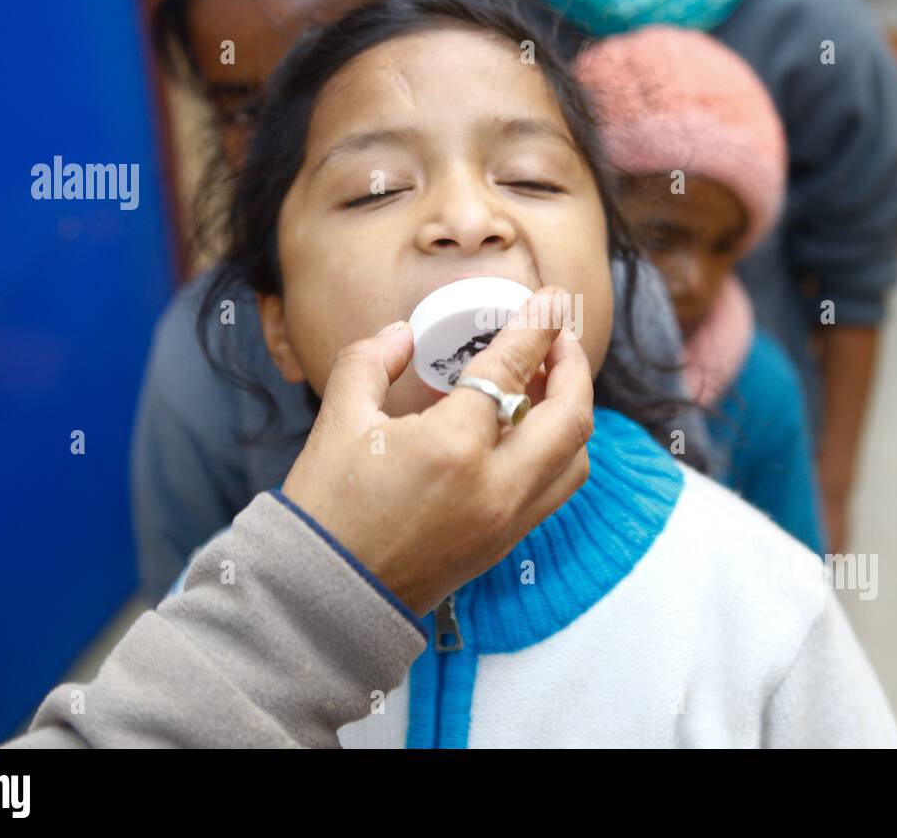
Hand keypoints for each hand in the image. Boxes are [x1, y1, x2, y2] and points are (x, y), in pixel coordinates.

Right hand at [281, 286, 593, 614]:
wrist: (322, 597)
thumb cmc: (326, 509)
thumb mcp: (338, 420)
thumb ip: (371, 361)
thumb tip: (404, 334)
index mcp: (453, 448)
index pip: (511, 370)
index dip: (536, 327)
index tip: (550, 299)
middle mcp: (495, 487)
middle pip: (570, 417)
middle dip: (574, 367)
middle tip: (559, 338)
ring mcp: (506, 521)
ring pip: (574, 459)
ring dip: (572, 413)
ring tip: (546, 383)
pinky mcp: (503, 545)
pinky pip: (553, 490)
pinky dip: (556, 452)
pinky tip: (527, 430)